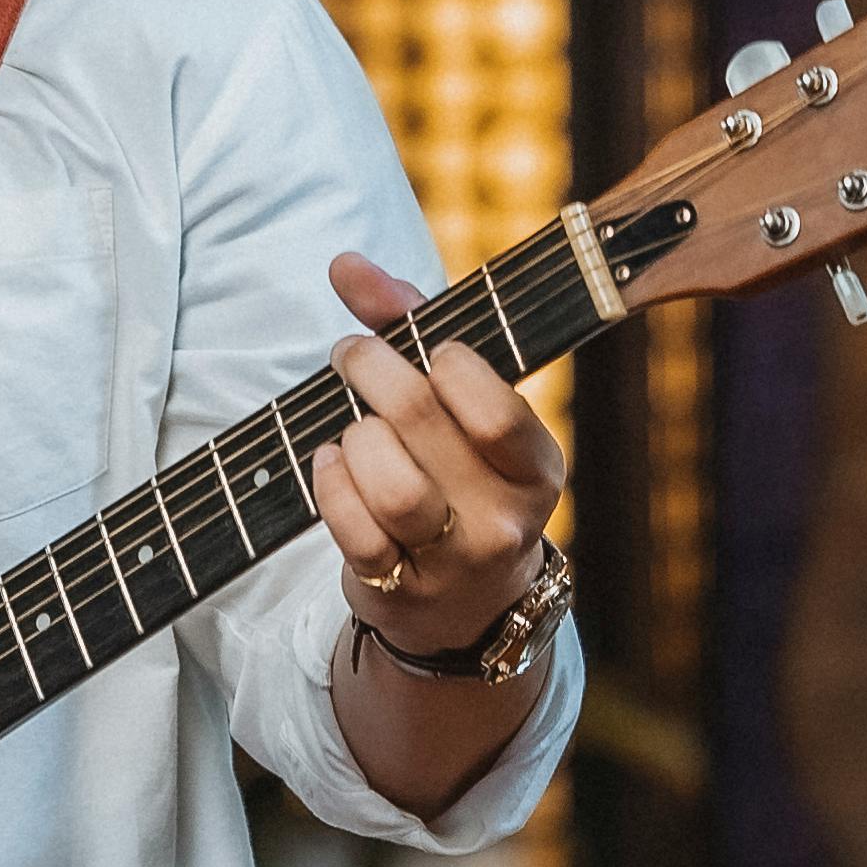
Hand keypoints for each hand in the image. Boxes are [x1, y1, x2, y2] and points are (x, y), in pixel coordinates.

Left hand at [308, 251, 564, 649]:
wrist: (462, 602)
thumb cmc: (456, 470)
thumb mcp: (457, 401)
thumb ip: (409, 322)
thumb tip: (345, 264)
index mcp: (538, 466)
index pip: (496, 408)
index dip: (448, 364)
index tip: (424, 347)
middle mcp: (506, 517)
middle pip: (420, 422)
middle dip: (372, 370)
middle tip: (353, 355)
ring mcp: (454, 560)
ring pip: (388, 484)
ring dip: (352, 437)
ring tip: (349, 424)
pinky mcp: (400, 589)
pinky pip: (352, 528)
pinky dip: (328, 484)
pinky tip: (328, 464)